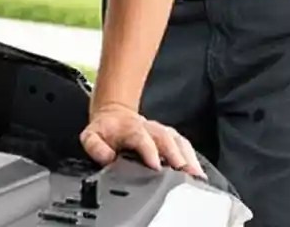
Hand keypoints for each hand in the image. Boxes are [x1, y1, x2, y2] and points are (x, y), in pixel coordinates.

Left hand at [80, 103, 204, 178]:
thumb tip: (107, 157)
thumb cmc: (105, 130)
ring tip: (196, 175)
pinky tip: (198, 173)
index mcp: (130, 128)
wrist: (115, 114)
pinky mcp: (171, 138)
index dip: (149, 151)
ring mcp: (162, 132)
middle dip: (176, 155)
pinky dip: (193, 158)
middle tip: (184, 172)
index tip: (156, 166)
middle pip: (166, 138)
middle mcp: (150, 128)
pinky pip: (185, 146)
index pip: (141, 138)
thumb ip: (95, 146)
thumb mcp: (91, 136)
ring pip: (178, 141)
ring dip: (188, 157)